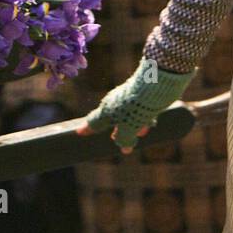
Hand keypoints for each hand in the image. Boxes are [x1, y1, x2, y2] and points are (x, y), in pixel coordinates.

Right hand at [74, 57, 194, 151]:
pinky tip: (152, 121)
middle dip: (117, 130)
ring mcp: (126, 96)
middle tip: (113, 138)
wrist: (153, 83)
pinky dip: (143, 117)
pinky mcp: (139, 92)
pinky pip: (138, 108)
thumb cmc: (136, 108)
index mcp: (106, 111)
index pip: (94, 123)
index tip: (79, 132)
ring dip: (134, 125)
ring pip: (128, 114)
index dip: (87, 129)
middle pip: (112, 119)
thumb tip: (125, 149)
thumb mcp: (128, 129)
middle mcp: (114, 103)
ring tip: (143, 132)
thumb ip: (124, 139)